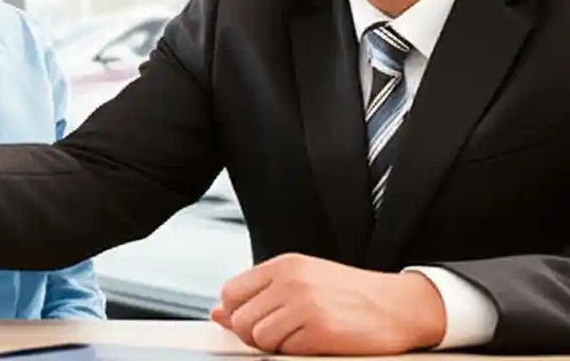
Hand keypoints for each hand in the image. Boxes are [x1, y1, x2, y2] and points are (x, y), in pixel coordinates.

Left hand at [210, 253, 445, 354]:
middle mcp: (290, 282)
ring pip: (260, 339)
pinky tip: (318, 342)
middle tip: (283, 335)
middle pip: (241, 320)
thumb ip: (259, 296)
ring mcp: (305, 305)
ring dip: (278, 346)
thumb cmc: (350, 295)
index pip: (231, 293)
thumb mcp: (303, 283)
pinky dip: (298, 353)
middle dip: (255, 335)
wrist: (400, 306)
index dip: (237, 314)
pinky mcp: (321, 331)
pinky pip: (286, 352)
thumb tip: (217, 314)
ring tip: (303, 337)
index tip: (256, 322)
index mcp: (283, 266)